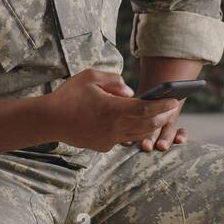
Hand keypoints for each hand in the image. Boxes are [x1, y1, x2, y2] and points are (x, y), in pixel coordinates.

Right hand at [46, 69, 180, 153]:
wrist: (49, 120)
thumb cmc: (69, 95)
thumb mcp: (91, 76)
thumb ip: (115, 81)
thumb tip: (131, 92)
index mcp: (112, 109)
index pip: (145, 109)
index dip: (162, 105)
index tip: (175, 99)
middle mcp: (113, 127)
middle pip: (146, 124)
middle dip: (163, 116)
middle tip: (174, 107)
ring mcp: (108, 139)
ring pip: (138, 134)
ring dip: (151, 125)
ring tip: (161, 115)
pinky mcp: (103, 146)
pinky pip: (124, 137)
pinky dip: (134, 130)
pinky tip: (139, 123)